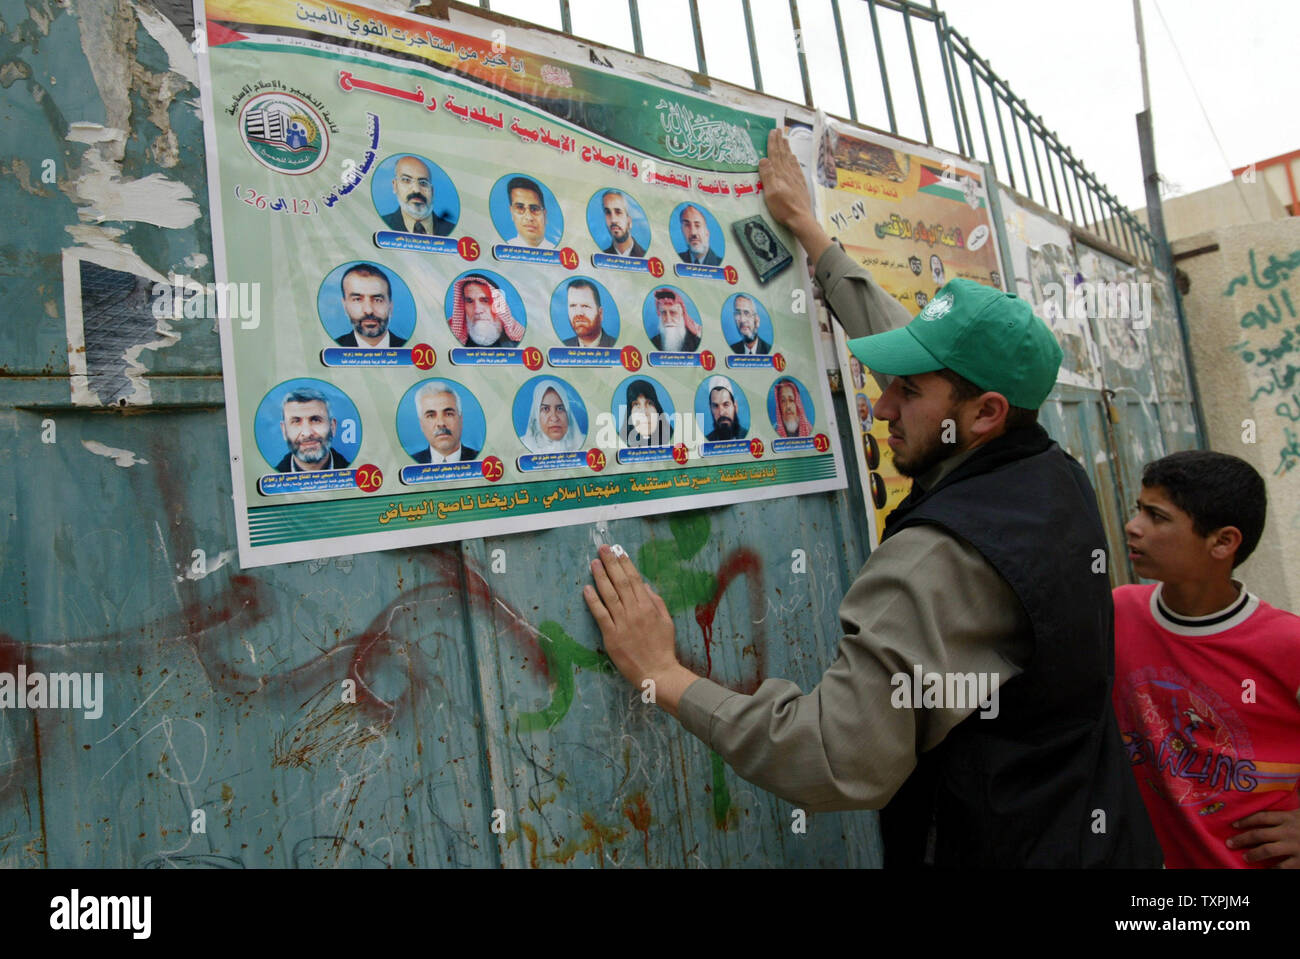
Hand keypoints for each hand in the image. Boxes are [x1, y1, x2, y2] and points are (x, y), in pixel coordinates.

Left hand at [583, 545, 696, 714]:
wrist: (658, 672)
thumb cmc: (663, 648)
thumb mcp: (666, 622)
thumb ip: (657, 602)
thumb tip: (645, 586)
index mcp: (648, 606)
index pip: (634, 580)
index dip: (625, 564)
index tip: (618, 551)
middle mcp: (634, 611)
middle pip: (620, 582)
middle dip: (610, 563)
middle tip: (602, 548)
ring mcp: (622, 623)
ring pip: (609, 594)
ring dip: (600, 576)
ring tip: (593, 563)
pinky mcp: (611, 636)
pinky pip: (600, 614)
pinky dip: (593, 600)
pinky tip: (587, 588)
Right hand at [759, 129, 830, 262]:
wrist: (801, 218)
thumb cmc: (783, 208)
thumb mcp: (771, 193)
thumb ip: (768, 175)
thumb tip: (763, 159)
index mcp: (779, 174)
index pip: (775, 155)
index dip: (773, 143)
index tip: (772, 131)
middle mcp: (788, 173)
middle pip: (783, 154)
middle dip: (780, 142)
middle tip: (778, 130)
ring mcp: (796, 178)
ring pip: (790, 159)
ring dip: (787, 149)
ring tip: (785, 140)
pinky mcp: (800, 184)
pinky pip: (796, 168)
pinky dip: (794, 160)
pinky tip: (794, 157)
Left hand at [1226, 808, 1299, 866]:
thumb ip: (1286, 813)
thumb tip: (1270, 805)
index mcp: (1287, 818)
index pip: (1261, 817)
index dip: (1245, 821)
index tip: (1233, 825)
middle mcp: (1288, 831)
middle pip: (1259, 834)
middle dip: (1242, 839)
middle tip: (1229, 843)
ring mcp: (1294, 846)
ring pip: (1267, 850)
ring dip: (1253, 854)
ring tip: (1244, 857)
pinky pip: (1282, 866)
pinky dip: (1272, 869)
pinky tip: (1265, 869)